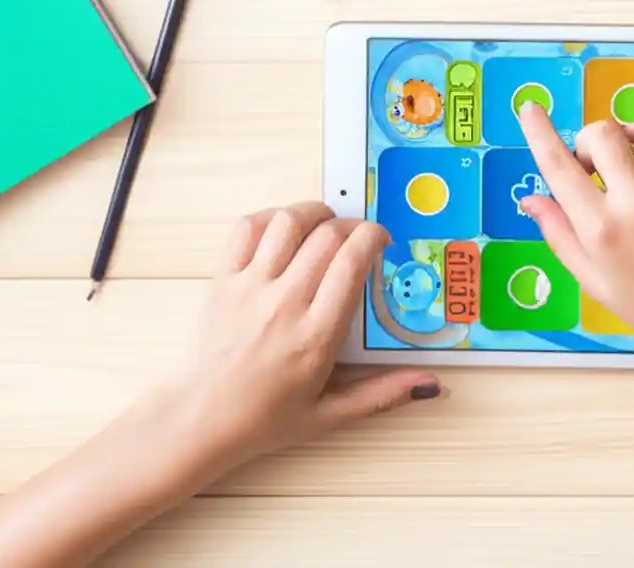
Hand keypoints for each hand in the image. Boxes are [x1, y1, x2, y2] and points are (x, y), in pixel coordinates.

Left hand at [177, 203, 442, 467]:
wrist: (202, 420)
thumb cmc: (267, 419)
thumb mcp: (331, 414)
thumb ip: (383, 394)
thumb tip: (431, 384)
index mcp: (316, 336)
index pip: (352, 263)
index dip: (372, 238)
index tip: (380, 240)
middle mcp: (284, 304)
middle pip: (326, 236)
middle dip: (351, 225)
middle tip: (357, 237)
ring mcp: (249, 288)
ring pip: (288, 222)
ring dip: (313, 213)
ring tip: (324, 223)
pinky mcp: (222, 280)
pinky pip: (247, 229)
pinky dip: (269, 217)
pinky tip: (284, 230)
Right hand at [517, 103, 633, 365]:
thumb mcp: (594, 280)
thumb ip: (560, 235)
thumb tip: (530, 199)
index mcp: (602, 230)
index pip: (559, 167)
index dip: (539, 132)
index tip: (530, 109)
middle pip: (600, 134)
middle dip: (588, 142)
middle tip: (595, 168)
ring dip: (628, 136)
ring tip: (629, 159)